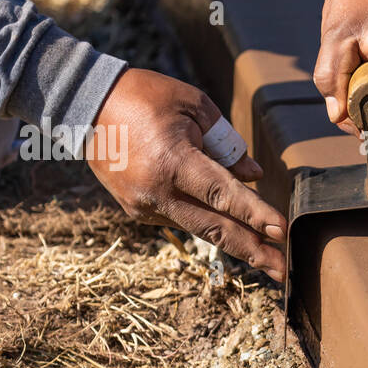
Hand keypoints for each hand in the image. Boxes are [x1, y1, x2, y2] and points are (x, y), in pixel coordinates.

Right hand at [89, 68, 286, 281]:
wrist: (84, 103)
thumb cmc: (145, 96)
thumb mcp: (194, 106)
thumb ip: (227, 143)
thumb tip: (254, 175)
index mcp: (172, 162)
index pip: (224, 195)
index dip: (255, 214)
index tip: (282, 232)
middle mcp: (156, 192)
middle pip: (214, 229)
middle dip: (253, 251)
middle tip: (283, 270)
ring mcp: (143, 206)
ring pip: (199, 227)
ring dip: (234, 240)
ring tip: (266, 256)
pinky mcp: (135, 211)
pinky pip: (181, 218)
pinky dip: (205, 220)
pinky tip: (227, 225)